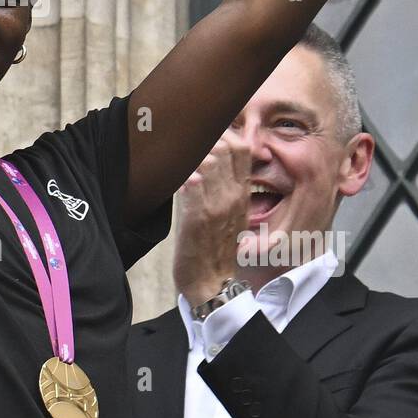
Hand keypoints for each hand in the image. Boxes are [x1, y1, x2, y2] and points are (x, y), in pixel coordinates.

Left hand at [173, 132, 252, 307]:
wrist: (212, 283)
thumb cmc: (214, 246)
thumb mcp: (229, 212)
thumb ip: (224, 184)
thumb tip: (209, 157)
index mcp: (243, 193)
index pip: (241, 148)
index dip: (222, 133)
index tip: (201, 135)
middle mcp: (234, 196)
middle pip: (224, 147)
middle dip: (201, 140)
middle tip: (183, 146)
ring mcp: (217, 206)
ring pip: (208, 160)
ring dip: (189, 156)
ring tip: (177, 162)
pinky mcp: (198, 217)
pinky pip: (191, 182)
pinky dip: (182, 174)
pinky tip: (175, 177)